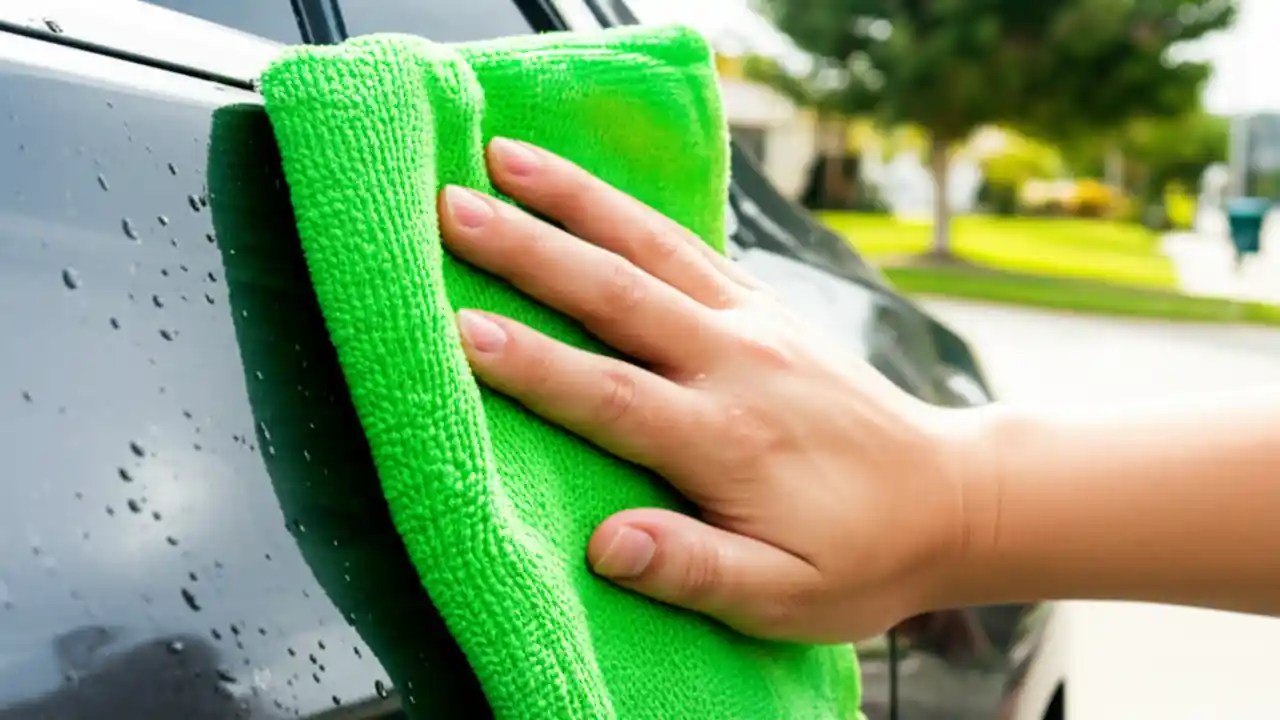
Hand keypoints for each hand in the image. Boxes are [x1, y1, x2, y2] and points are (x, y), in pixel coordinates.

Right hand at [437, 138, 995, 642]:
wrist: (952, 496)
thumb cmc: (862, 556)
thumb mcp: (787, 598)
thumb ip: (696, 571)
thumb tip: (605, 546)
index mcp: (728, 439)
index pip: (613, 394)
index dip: (535, 364)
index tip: (461, 328)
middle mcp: (736, 363)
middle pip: (617, 295)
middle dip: (529, 249)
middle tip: (451, 207)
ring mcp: (753, 323)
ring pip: (650, 247)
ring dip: (573, 199)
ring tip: (503, 157)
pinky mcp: (765, 306)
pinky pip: (690, 243)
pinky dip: (630, 208)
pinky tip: (584, 184)